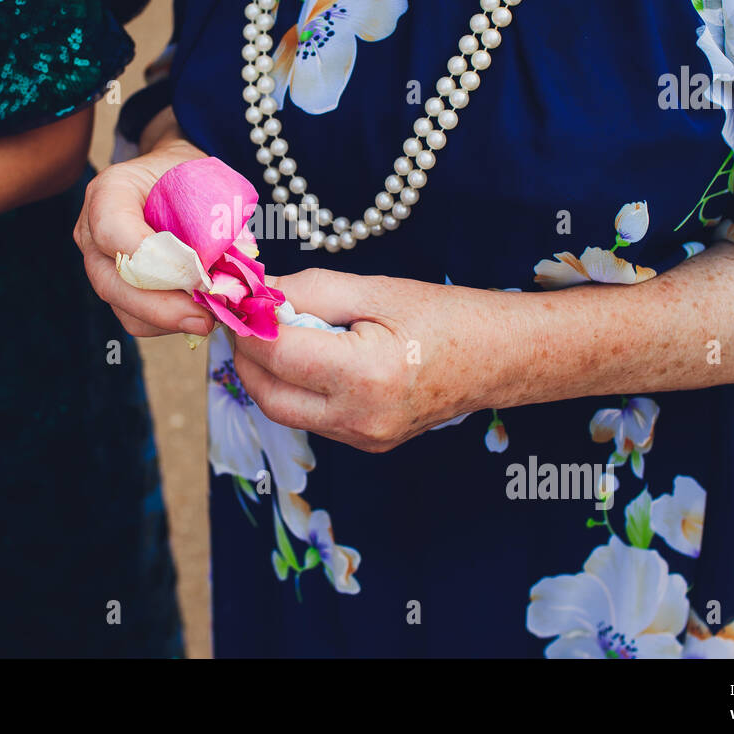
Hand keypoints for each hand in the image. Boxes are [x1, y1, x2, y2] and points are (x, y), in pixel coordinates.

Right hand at [74, 134, 216, 337]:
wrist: (173, 177)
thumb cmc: (190, 176)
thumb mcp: (206, 181)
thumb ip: (213, 219)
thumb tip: (233, 271)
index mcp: (110, 191)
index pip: (114, 230)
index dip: (155, 259)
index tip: (198, 275)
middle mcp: (93, 231)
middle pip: (113, 282)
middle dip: (163, 306)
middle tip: (206, 318)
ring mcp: (100, 264)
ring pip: (125, 308)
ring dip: (171, 319)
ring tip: (212, 315)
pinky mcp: (116, 288)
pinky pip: (137, 317)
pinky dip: (171, 322)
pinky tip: (201, 313)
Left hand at [231, 268, 497, 451]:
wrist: (499, 358)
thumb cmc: (445, 316)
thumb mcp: (374, 290)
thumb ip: (309, 292)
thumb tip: (256, 294)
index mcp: (364, 375)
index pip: (276, 353)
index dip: (246, 323)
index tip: (234, 298)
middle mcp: (359, 419)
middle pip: (267, 394)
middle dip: (246, 355)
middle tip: (245, 317)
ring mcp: (363, 439)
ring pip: (284, 411)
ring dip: (268, 373)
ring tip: (276, 332)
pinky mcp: (366, 444)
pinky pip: (311, 418)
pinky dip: (295, 387)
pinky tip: (307, 356)